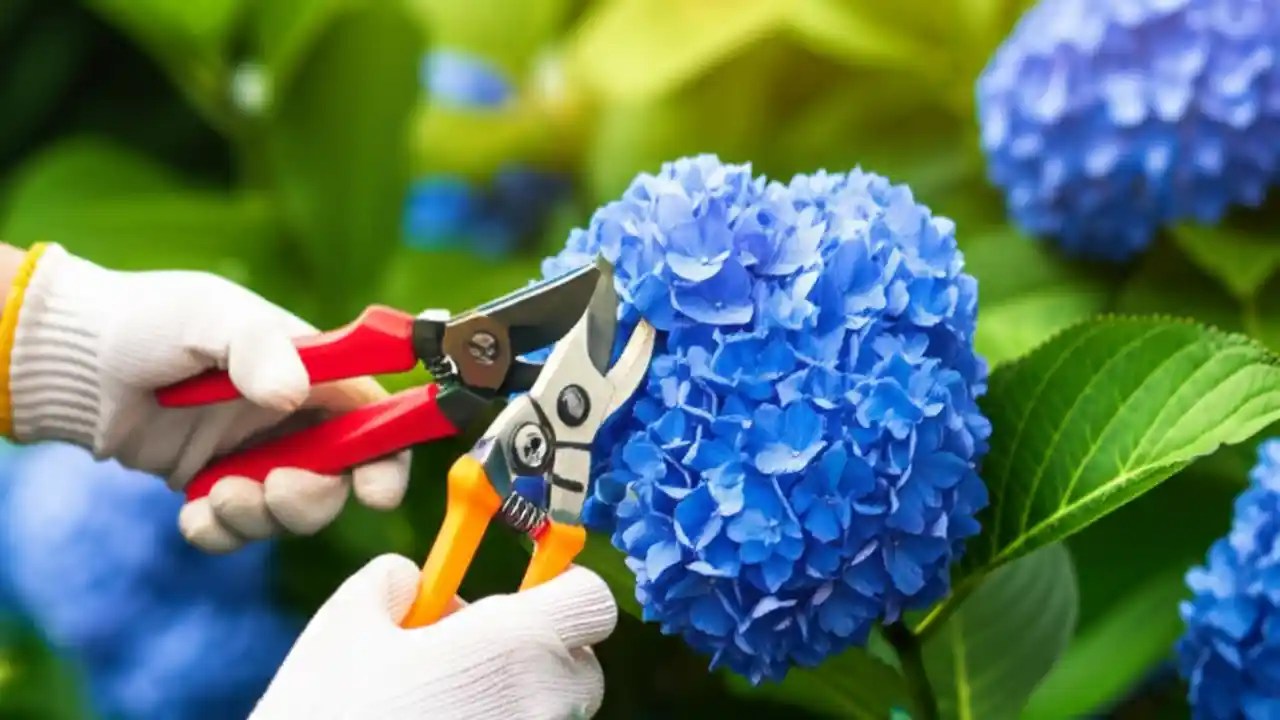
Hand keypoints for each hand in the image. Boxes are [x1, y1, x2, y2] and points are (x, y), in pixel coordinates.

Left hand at [7, 244, 410, 551]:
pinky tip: (190, 510)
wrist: (75, 363)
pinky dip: (218, 531)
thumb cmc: (149, 320)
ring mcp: (255, 456)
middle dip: (312, 498)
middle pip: (340, 480)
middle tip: (274, 488)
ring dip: (259, 516)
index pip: (376, 418)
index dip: (390, 457)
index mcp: (313, 373)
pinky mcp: (215, 486)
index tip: (376, 492)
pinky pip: (235, 531)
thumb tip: (294, 396)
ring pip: (289, 514)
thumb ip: (259, 348)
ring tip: (214, 493)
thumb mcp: (209, 316)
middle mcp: (294, 418)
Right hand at [251, 556, 615, 719]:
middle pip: (580, 666)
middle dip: (537, 654)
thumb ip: (397, 579)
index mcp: (517, 646)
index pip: (591, 599)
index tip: (524, 594)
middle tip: (468, 656)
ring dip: (513, 699)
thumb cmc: (327, 712)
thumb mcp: (348, 622)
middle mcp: (544, 704)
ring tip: (442, 704)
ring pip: (550, 713)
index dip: (561, 588)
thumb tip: (416, 579)